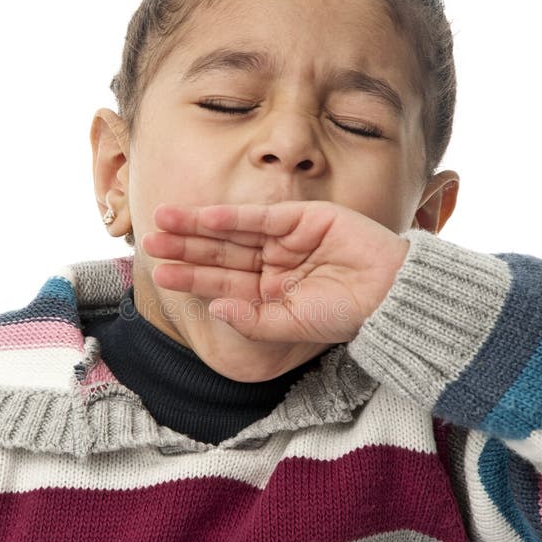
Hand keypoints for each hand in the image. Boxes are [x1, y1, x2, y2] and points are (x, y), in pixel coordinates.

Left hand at [140, 200, 409, 343]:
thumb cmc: (346, 316)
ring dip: (198, 227)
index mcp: (269, 294)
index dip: (191, 278)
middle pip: (221, 255)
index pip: (222, 283)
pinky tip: (202, 216)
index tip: (160, 274)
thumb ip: (253, 320)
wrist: (391, 294)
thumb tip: (213, 309)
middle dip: (186, 248)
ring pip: (233, 232)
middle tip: (150, 242)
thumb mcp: (292, 325)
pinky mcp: (303, 218)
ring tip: (163, 222)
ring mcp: (286, 240)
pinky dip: (231, 216)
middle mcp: (273, 265)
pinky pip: (260, 218)